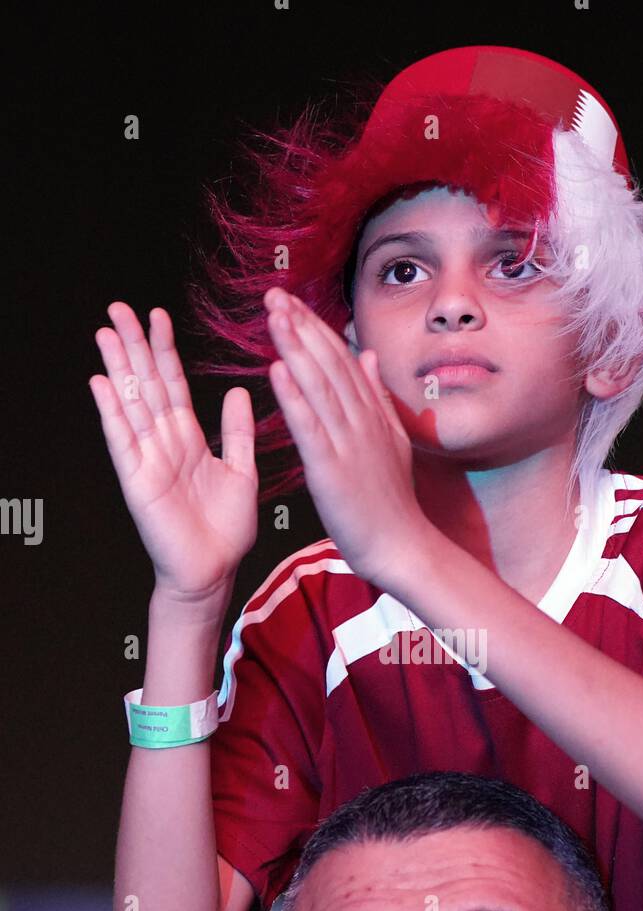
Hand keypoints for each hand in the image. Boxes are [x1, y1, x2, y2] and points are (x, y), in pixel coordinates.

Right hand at [89, 302, 258, 600]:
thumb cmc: (226, 531)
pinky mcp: (137, 481)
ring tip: (105, 333)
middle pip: (146, 385)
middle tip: (119, 308)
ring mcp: (148, 460)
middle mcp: (164, 444)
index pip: (173, 384)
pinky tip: (101, 384)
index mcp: (188, 440)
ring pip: (131, 404)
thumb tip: (236, 391)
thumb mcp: (242, 471)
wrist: (214, 571)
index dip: (164, 350)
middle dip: (134, 346)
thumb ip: (237, 432)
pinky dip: (112, 412)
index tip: (157, 317)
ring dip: (117, 368)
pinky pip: (122, 440)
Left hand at [264, 288, 428, 588]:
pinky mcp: (333, 468)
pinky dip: (293, 397)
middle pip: (328, 364)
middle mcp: (362, 421)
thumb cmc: (392, 504)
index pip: (341, 361)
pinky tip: (277, 370)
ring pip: (319, 385)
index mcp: (372, 415)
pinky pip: (311, 427)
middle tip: (273, 294)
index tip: (291, 302)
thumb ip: (379, 397)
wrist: (402, 546)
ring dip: (295, 347)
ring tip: (273, 315)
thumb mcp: (393, 441)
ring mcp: (349, 442)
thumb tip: (370, 357)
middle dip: (300, 326)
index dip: (314, 328)